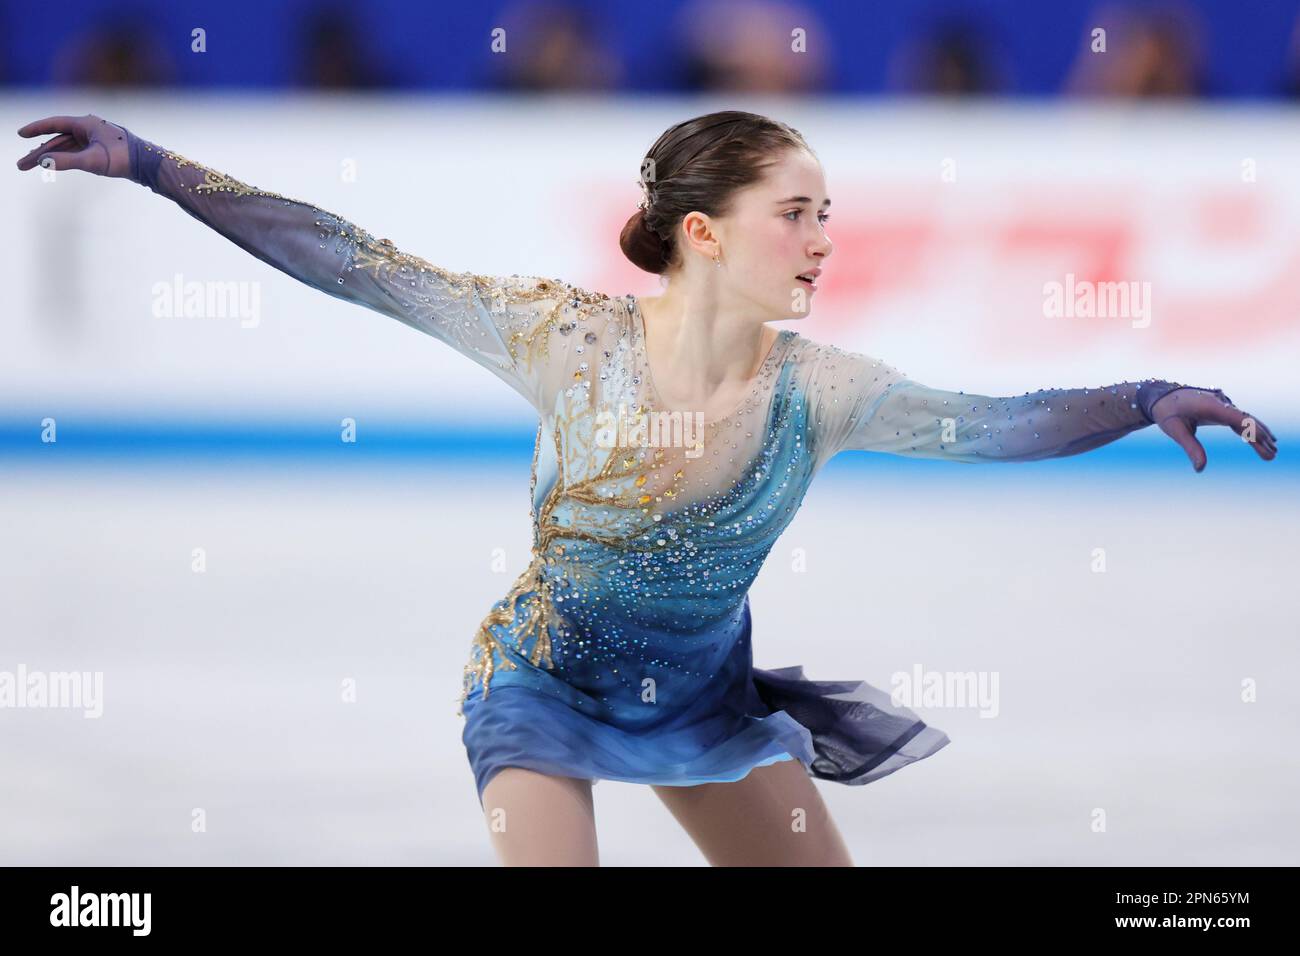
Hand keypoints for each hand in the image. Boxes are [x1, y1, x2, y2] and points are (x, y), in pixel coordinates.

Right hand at [16, 113, 131, 177]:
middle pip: (57, 140)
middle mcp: (89, 128)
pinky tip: (55, 164)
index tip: (21, 134)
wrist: (148, 165)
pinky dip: (64, 158)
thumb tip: (44, 162)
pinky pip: (76, 152)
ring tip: (32, 166)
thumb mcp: (92, 161)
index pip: (54, 124)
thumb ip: (67, 161)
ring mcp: (95, 138)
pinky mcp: (102, 149)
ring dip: (50, 157)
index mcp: (86, 123)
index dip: (36, 129)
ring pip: (66, 147)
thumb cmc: (123, 159)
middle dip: (39, 152)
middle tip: (21, 165)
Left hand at [1150, 386, 1277, 471]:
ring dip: (1259, 435)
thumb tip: (1200, 469)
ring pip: (1245, 420)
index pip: (1237, 418)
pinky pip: (1239, 420)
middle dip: (1260, 437)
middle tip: (1272, 454)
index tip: (1266, 441)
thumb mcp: (1175, 430)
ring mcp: (1222, 405)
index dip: (1252, 429)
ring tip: (1272, 452)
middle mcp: (1220, 403)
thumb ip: (1190, 448)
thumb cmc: (1167, 412)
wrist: (1161, 397)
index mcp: (1210, 405)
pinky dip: (1250, 431)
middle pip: (1245, 420)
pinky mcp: (1222, 409)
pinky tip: (1262, 440)